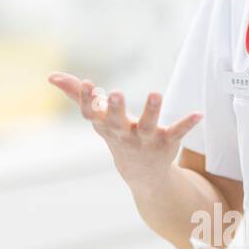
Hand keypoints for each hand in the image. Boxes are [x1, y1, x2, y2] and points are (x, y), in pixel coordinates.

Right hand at [48, 72, 201, 192]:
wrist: (140, 172)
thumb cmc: (116, 134)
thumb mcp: (96, 116)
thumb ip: (76, 93)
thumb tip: (51, 75)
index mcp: (104, 125)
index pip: (91, 113)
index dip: (88, 99)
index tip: (88, 83)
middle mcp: (122, 133)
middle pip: (116, 121)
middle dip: (115, 108)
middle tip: (115, 93)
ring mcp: (144, 139)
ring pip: (147, 125)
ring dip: (151, 110)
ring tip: (156, 93)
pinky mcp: (166, 141)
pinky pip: (177, 132)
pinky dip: (187, 124)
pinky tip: (198, 114)